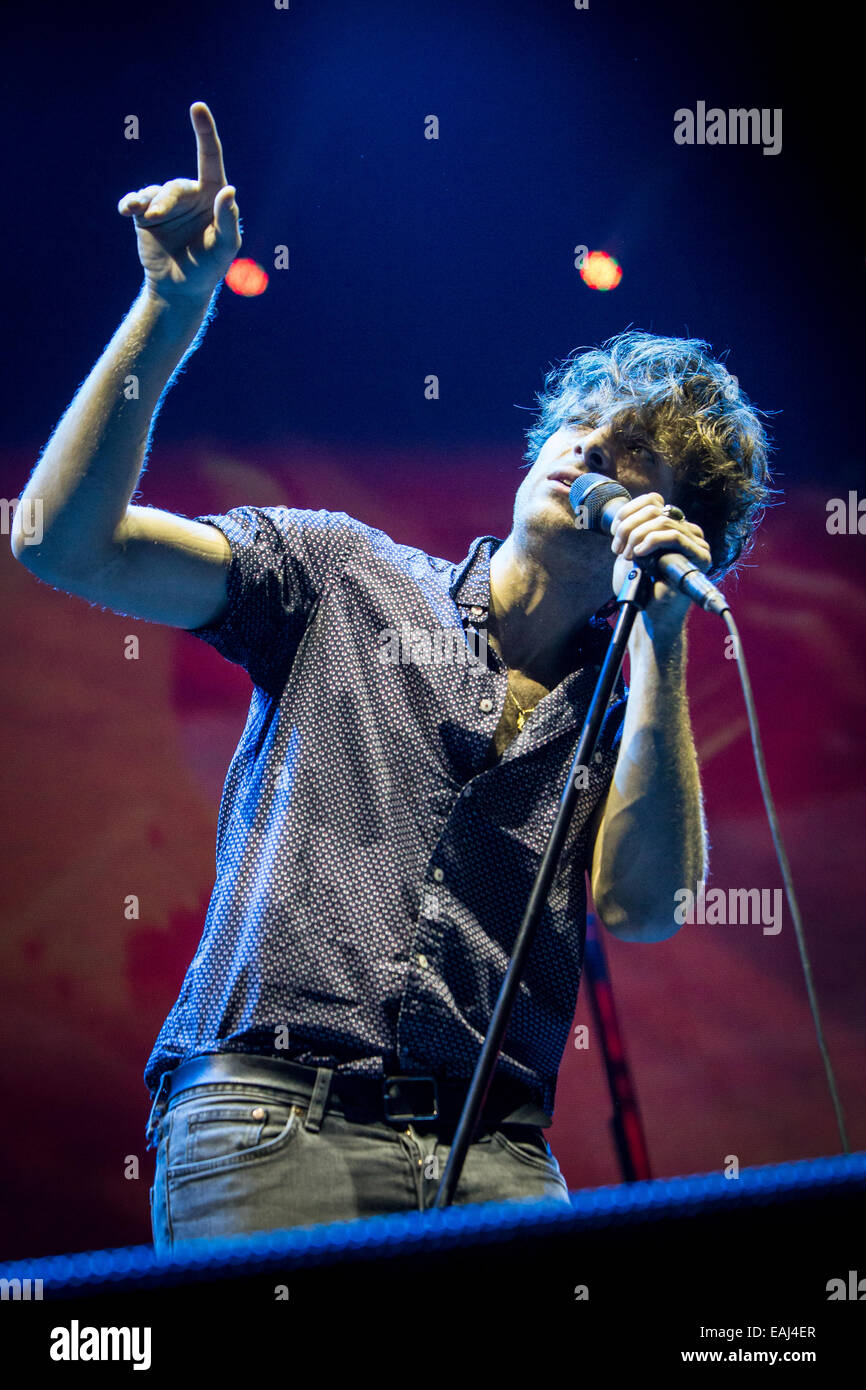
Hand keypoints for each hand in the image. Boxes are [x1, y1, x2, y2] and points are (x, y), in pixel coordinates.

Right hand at [118, 102, 240, 303]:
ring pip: (154, 193)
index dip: (204, 132)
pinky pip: (136, 201)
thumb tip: (228, 190)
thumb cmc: (210, 267)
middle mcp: (189, 195)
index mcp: (212, 195)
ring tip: (150, 219)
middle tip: (157, 217)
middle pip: (175, 186)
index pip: (210, 158)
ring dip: (151, 204)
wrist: (180, 288)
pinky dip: (131, 202)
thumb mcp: (225, 247)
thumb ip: (228, 219)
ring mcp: (166, 204)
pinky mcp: (146, 215)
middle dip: (166, 200)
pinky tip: (128, 210)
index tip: (197, 107)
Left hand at [610, 492, 711, 644]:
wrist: (649, 615)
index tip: (614, 531)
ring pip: (662, 521)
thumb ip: (633, 529)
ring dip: (636, 536)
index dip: (629, 510)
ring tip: (628, 555)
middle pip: (655, 509)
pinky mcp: (701, 556)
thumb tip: (624, 513)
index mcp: (671, 525)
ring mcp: (696, 542)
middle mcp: (687, 530)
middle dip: (628, 526)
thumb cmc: (640, 586)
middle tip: (617, 548)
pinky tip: (640, 553)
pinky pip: (674, 536)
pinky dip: (651, 541)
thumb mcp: (631, 550)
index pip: (653, 499)